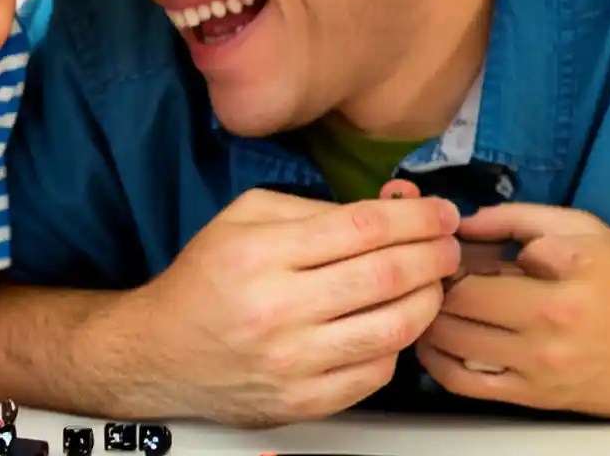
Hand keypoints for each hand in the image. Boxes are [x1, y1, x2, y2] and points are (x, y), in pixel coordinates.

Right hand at [124, 187, 460, 426]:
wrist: (160, 352)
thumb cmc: (203, 281)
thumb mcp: (240, 219)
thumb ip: (310, 208)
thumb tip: (384, 211)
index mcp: (259, 254)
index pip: (360, 229)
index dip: (414, 217)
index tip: (439, 212)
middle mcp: (276, 309)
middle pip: (386, 276)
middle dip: (434, 255)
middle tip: (449, 245)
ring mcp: (293, 361)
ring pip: (392, 328)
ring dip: (429, 299)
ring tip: (434, 282)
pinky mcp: (304, 400)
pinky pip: (376, 371)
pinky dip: (397, 344)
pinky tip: (394, 323)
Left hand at [417, 204, 609, 416]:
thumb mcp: (581, 230)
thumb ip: (516, 218)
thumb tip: (459, 223)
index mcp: (567, 272)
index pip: (485, 256)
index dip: (455, 253)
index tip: (451, 252)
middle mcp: (551, 320)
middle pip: (458, 300)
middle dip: (437, 285)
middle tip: (435, 278)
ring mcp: (539, 364)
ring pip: (450, 339)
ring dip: (429, 318)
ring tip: (433, 304)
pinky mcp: (531, 396)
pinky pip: (460, 382)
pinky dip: (435, 360)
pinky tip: (434, 341)